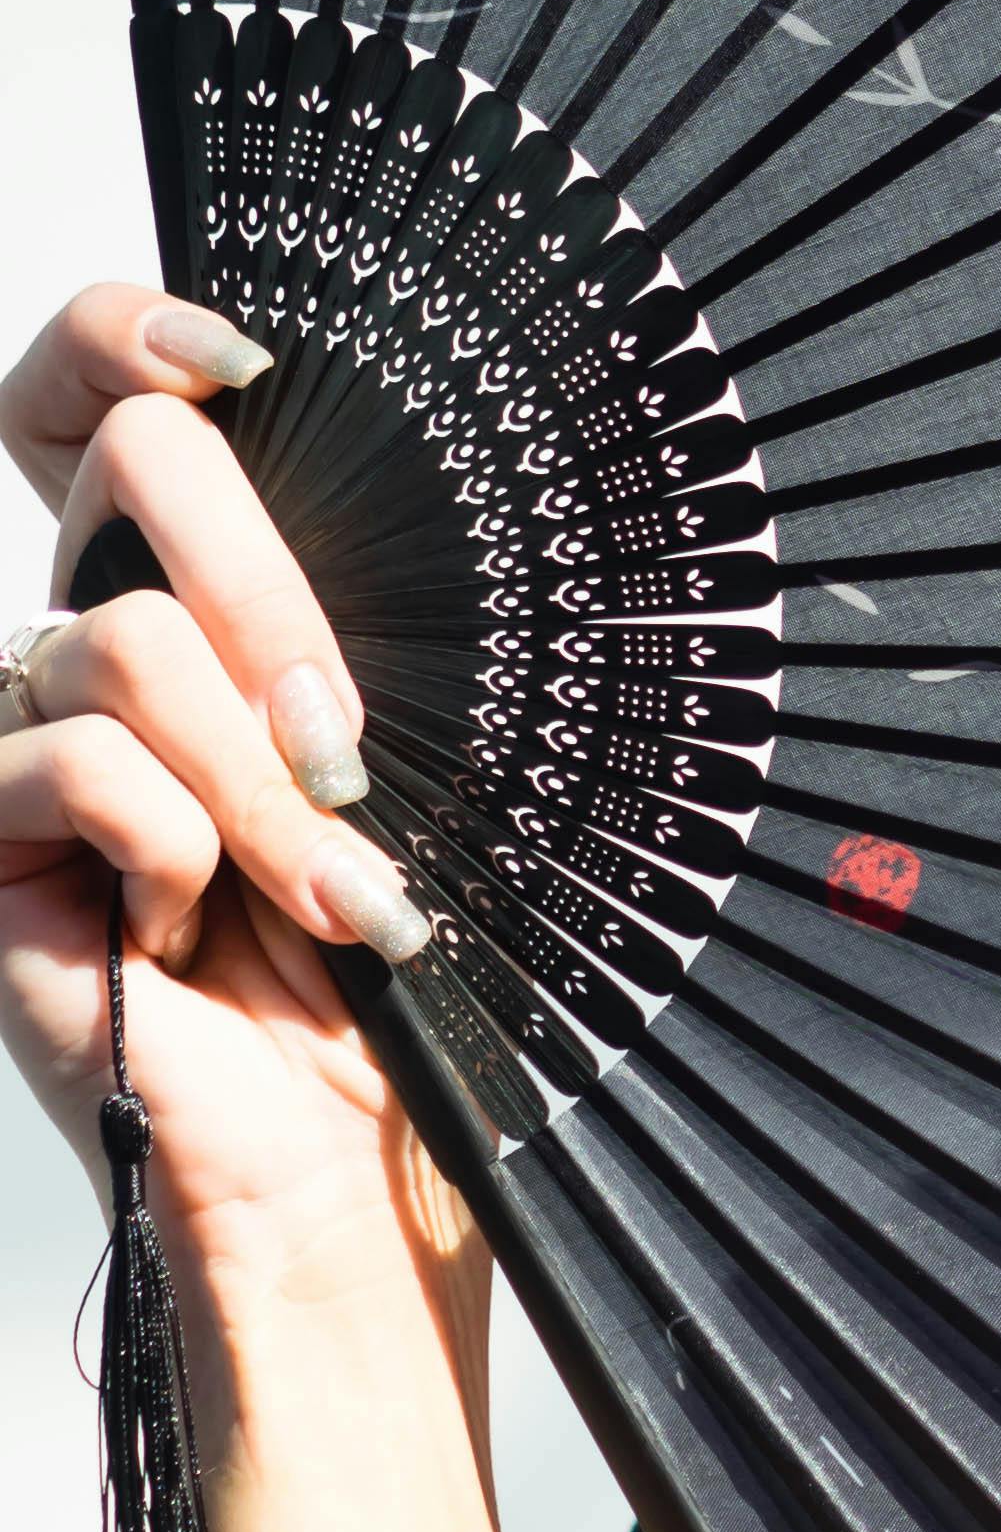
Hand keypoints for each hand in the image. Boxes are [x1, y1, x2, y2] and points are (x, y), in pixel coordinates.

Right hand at [0, 287, 449, 1341]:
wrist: (358, 1198)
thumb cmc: (408, 1008)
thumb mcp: (429, 795)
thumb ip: (379, 648)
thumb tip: (415, 511)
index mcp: (202, 622)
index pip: (92, 406)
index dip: (130, 333)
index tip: (244, 358)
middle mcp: (95, 661)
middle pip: (124, 470)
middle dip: (268, 592)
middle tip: (346, 744)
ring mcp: (27, 753)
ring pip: (115, 637)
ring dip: (253, 772)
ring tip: (329, 896)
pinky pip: (62, 754)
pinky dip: (170, 835)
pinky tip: (202, 927)